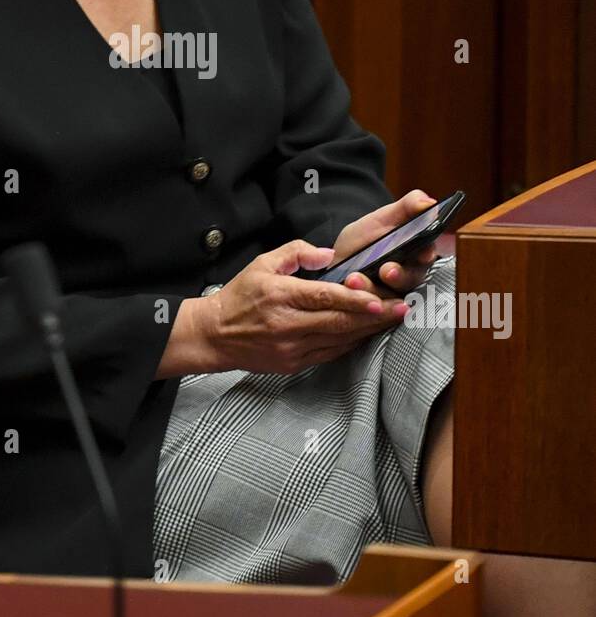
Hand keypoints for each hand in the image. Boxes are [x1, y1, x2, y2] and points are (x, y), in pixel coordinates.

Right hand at [180, 238, 410, 376]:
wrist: (214, 335)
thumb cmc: (240, 296)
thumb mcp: (262, 263)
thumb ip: (296, 253)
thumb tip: (328, 254)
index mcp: (280, 296)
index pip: (324, 298)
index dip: (355, 299)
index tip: (380, 299)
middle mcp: (288, 325)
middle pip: (339, 322)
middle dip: (374, 316)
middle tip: (402, 308)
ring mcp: (291, 348)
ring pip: (339, 340)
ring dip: (368, 331)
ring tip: (393, 320)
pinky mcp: (293, 364)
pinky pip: (330, 354)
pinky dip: (351, 344)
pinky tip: (366, 334)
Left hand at [333, 190, 439, 300]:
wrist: (338, 259)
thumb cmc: (365, 239)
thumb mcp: (382, 219)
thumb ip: (407, 207)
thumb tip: (429, 202)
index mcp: (416, 252)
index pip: (428, 254)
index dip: (426, 255)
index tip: (422, 253)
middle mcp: (409, 276)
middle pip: (412, 280)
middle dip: (399, 276)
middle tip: (386, 270)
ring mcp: (393, 296)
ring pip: (391, 298)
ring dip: (372, 289)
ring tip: (354, 278)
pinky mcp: (376, 311)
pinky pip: (373, 312)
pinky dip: (360, 302)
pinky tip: (349, 290)